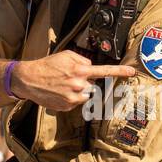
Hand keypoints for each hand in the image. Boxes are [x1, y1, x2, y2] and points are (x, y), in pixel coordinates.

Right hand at [13, 51, 135, 110]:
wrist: (29, 79)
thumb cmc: (47, 65)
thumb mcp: (65, 55)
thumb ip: (82, 59)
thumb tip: (90, 67)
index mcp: (80, 70)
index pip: (104, 71)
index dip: (119, 71)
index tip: (132, 72)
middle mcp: (79, 85)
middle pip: (92, 85)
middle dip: (85, 82)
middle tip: (70, 79)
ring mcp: (73, 97)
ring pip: (85, 94)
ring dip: (78, 91)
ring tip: (63, 86)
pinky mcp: (68, 107)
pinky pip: (76, 102)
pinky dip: (70, 98)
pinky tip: (59, 92)